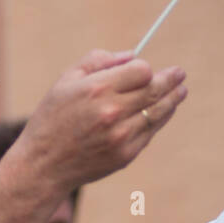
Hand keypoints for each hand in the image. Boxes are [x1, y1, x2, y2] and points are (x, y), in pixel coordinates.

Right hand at [0, 50, 186, 222]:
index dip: (145, 69)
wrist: (42, 166)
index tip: (143, 71)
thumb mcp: (65, 81)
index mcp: (97, 90)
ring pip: (158, 112)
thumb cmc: (51, 119)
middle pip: (155, 90)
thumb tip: (131, 56)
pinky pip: (149, 132)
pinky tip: (164, 112)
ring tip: (181, 91)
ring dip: (173, 99)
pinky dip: (159, 120)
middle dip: (171, 79)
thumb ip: (97, 61)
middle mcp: (112, 112)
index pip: (141, 71)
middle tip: (180, 74)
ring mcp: (121, 136)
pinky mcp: (125, 155)